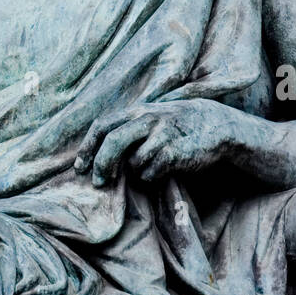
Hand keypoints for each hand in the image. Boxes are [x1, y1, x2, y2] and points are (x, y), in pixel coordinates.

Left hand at [74, 100, 238, 186]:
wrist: (215, 125)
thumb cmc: (175, 126)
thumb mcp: (150, 118)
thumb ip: (126, 129)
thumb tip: (95, 155)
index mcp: (136, 112)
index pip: (101, 127)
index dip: (87, 148)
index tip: (80, 167)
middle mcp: (147, 120)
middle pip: (112, 143)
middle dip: (102, 165)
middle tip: (99, 183)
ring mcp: (161, 136)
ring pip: (133, 162)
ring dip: (136, 171)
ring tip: (151, 164)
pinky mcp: (174, 153)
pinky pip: (150, 173)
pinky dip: (151, 176)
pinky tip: (164, 168)